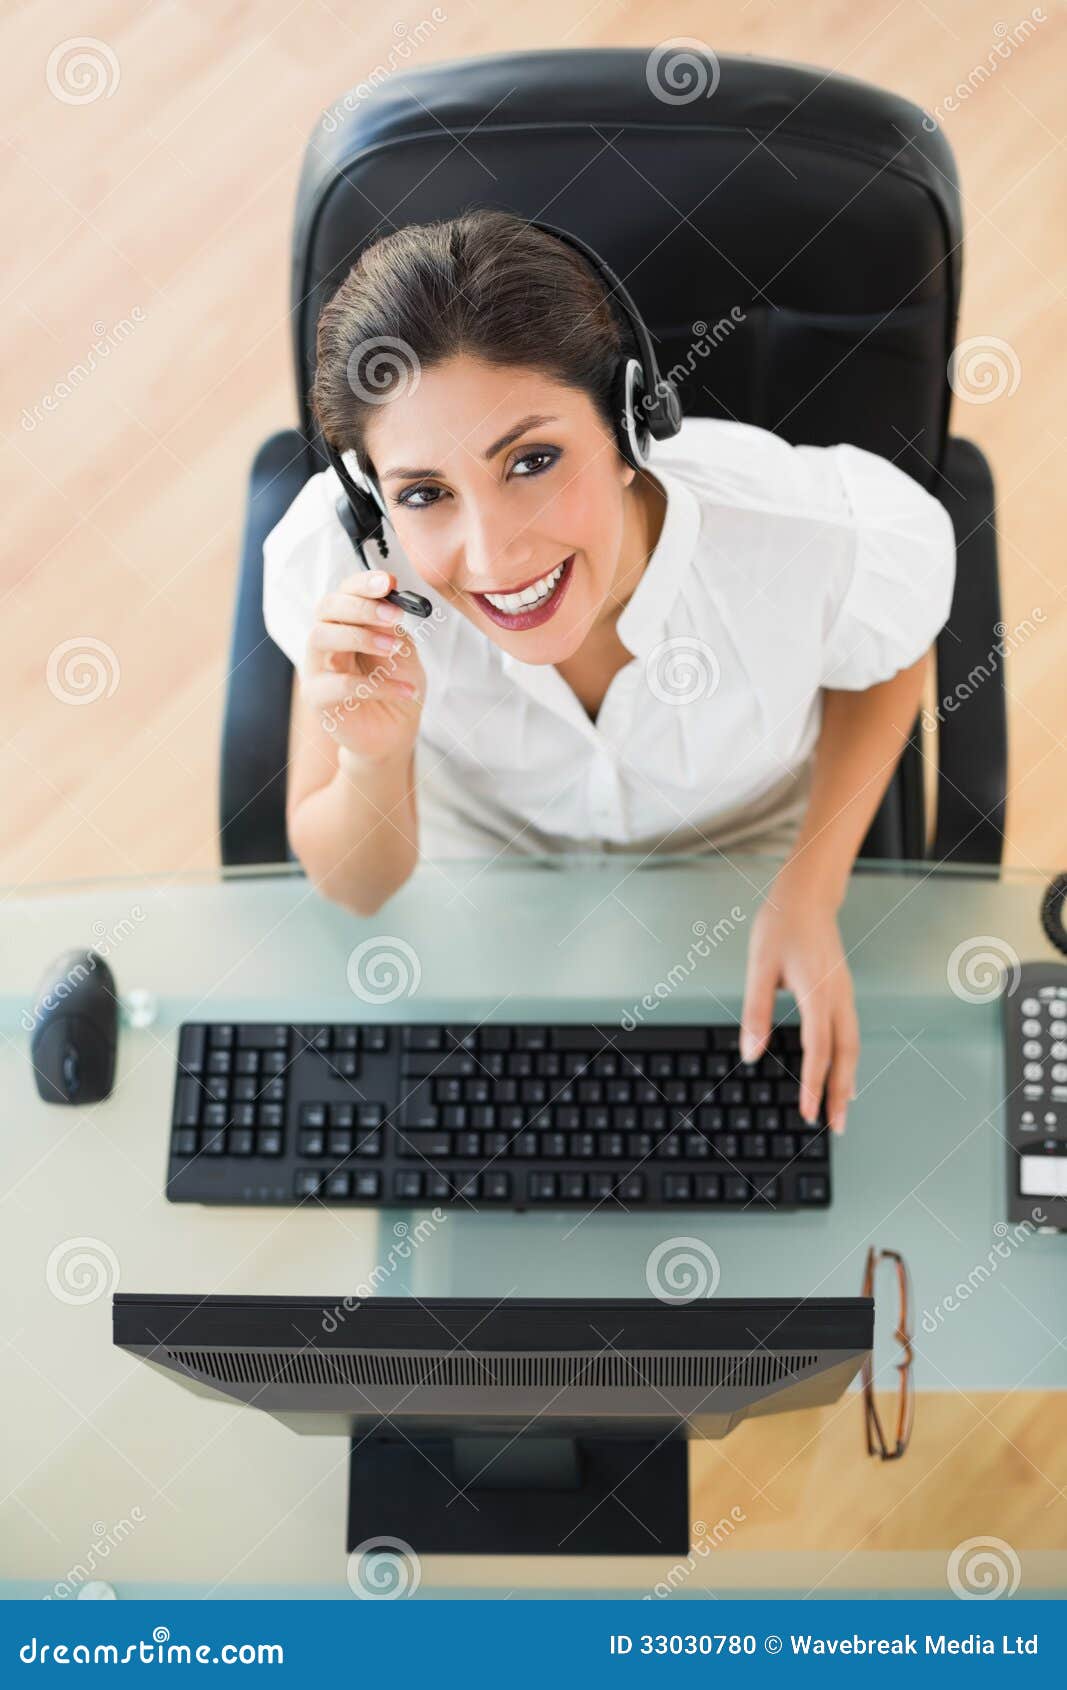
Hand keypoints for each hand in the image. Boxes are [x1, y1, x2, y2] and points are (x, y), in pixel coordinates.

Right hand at [301, 569, 425, 766]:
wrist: (393, 730)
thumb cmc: (395, 684)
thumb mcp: (402, 648)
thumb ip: (392, 625)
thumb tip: (389, 596)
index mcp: (344, 622)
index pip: (344, 592)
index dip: (364, 583)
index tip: (390, 582)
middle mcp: (325, 640)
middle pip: (326, 608)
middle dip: (362, 606)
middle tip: (395, 616)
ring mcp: (317, 668)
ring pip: (321, 636)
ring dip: (361, 636)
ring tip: (394, 648)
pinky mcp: (318, 698)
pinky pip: (341, 684)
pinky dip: (378, 685)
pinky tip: (405, 689)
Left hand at [739, 885, 858, 1134]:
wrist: (807, 896)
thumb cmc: (781, 926)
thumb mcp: (759, 967)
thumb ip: (756, 1011)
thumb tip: (750, 1053)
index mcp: (817, 992)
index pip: (819, 1049)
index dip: (814, 1084)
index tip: (807, 1113)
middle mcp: (838, 997)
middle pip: (844, 1055)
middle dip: (839, 1094)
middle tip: (835, 1128)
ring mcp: (844, 995)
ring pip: (852, 1046)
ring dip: (847, 1081)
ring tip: (841, 1112)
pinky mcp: (842, 992)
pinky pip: (850, 1033)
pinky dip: (848, 1061)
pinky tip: (843, 1074)